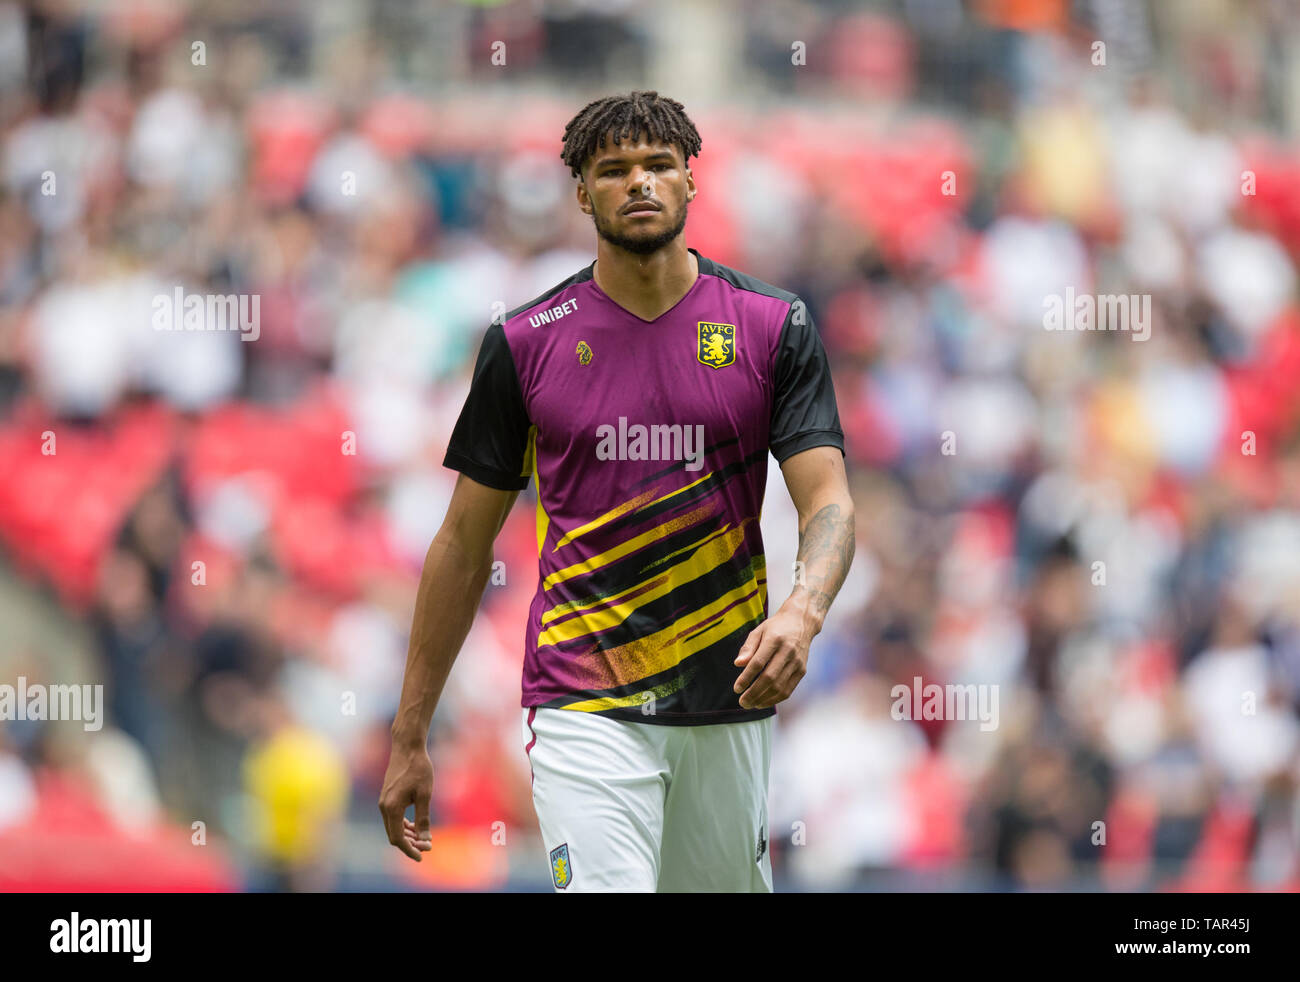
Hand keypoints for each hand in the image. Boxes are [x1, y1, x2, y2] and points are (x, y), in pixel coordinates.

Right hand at [378, 742, 433, 860]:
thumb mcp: (425, 795)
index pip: (397, 839)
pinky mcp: (386, 797)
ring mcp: (383, 802)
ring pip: (393, 827)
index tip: (422, 856)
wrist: (407, 747)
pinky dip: (403, 824)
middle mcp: (384, 807)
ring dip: (407, 835)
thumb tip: (425, 841)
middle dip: (410, 844)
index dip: (409, 850)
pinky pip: (392, 817)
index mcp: (391, 808)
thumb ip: (423, 819)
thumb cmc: (418, 769)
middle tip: (427, 846)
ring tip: (424, 837)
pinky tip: (415, 824)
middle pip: (394, 835)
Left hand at [732, 607, 811, 709]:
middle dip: (754, 693)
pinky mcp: (802, 670)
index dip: (746, 678)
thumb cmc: (776, 627)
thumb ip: (748, 647)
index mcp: (774, 639)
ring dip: (764, 699)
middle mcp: (787, 651)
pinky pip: (789, 689)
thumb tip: (738, 664)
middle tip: (742, 702)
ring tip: (751, 704)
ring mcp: (797, 662)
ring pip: (780, 687)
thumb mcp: (759, 631)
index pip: (758, 663)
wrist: (801, 622)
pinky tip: (763, 702)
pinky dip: (775, 699)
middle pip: (769, 678)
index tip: (737, 688)